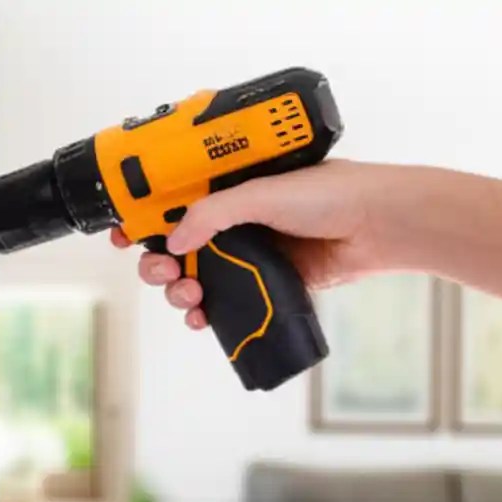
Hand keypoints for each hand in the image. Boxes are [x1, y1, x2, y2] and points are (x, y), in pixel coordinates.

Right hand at [110, 160, 393, 329]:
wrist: (379, 224)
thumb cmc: (332, 192)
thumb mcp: (262, 192)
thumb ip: (214, 212)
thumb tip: (175, 236)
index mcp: (228, 185)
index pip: (172, 199)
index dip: (143, 216)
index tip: (123, 232)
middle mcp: (235, 217)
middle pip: (176, 244)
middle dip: (158, 261)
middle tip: (162, 269)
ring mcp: (250, 252)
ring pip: (196, 276)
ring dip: (180, 288)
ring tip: (188, 293)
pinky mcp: (267, 282)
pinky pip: (225, 301)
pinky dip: (206, 312)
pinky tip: (201, 317)